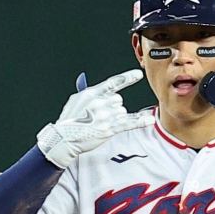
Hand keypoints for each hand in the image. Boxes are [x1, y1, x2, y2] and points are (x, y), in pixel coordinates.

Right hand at [37, 69, 155, 168]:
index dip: (127, 78)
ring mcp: (106, 116)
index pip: (113, 82)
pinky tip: (150, 120)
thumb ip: (90, 94)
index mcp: (92, 93)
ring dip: (115, 118)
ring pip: (122, 113)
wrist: (64, 138)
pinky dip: (140, 122)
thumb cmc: (68, 120)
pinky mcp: (110, 129)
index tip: (138, 75)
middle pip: (118, 101)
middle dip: (112, 108)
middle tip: (99, 116)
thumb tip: (101, 92)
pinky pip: (129, 123)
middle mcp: (101, 103)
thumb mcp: (76, 101)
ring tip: (101, 124)